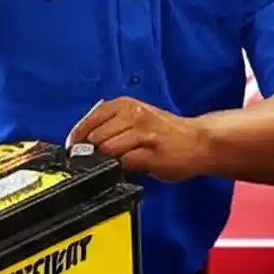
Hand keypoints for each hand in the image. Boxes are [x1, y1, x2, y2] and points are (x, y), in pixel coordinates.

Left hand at [66, 97, 210, 181]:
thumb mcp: (137, 116)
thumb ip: (111, 123)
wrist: (200, 142)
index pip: (91, 119)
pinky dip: (122, 169)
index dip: (78, 137)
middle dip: (92, 151)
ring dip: (107, 161)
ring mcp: (145, 134)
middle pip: (96, 136)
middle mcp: (135, 115)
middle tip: (96, 160)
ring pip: (109, 149)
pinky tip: (130, 168)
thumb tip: (82, 140)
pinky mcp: (154, 154)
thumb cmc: (165, 132)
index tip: (73, 149)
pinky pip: (126, 163)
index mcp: (126, 105)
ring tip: (116, 163)